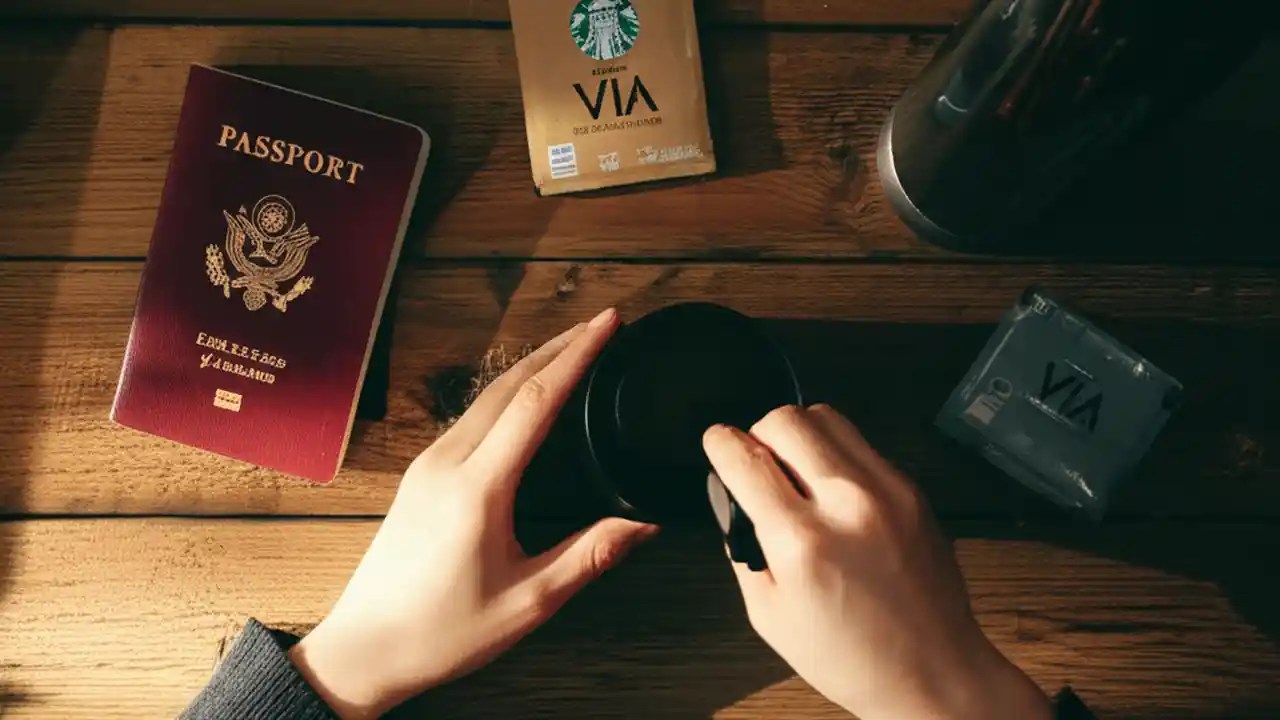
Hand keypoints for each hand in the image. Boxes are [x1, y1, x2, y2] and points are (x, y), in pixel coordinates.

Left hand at [289, 308, 657, 718]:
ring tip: (572, 350)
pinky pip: (470, 416)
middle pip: (509, 383)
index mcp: (477, 487)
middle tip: (601, 324)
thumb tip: (643, 522)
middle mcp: (447, 463)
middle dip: (559, 346)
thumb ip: (589, 554)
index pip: (536, 400)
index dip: (578, 356)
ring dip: (532, 365)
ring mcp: (427, 465)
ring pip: (486, 395)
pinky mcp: (419, 475)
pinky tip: (527, 398)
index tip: (609, 325)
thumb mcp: (529, 600)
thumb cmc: (440, 632)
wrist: (363, 650)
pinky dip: (508, 393)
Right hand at [703, 405, 1050, 719]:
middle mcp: (849, 505)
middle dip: (758, 433)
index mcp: (803, 543)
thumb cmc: (855, 656)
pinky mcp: (913, 489)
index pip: (745, 458)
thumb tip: (731, 496)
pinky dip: (836, 456)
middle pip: (786, 419)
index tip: (716, 444)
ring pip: (827, 416)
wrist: (934, 671)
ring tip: (795, 473)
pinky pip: (861, 444)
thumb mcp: (770, 614)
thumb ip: (743, 547)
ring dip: (799, 435)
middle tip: (757, 463)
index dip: (719, 443)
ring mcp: (888, 491)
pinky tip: (833, 492)